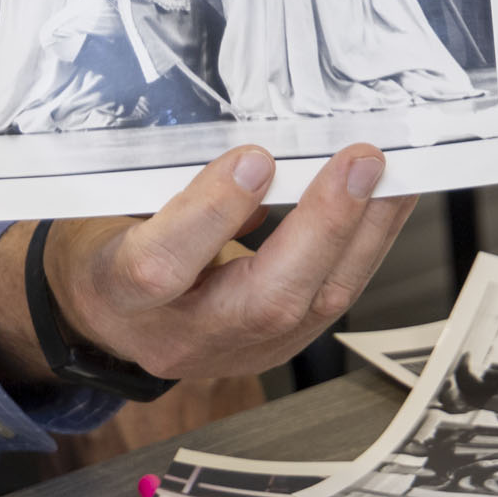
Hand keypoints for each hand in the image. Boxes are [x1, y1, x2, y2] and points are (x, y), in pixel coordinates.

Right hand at [0, 143, 412, 386]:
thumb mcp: (114, 206)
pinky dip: (364, 248)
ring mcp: (232, 352)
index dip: (212, 214)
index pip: (162, 266)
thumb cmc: (109, 244)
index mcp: (120, 293)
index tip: (255, 158)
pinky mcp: (273, 351)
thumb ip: (172, 184)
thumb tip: (255, 144)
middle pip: (262, 302)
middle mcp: (179, 337)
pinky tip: (386, 204)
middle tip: (359, 163)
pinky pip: (329, 302)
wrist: (104, 318)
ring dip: (363, 235)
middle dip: (322, 228)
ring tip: (393, 175)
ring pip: (312, 306)